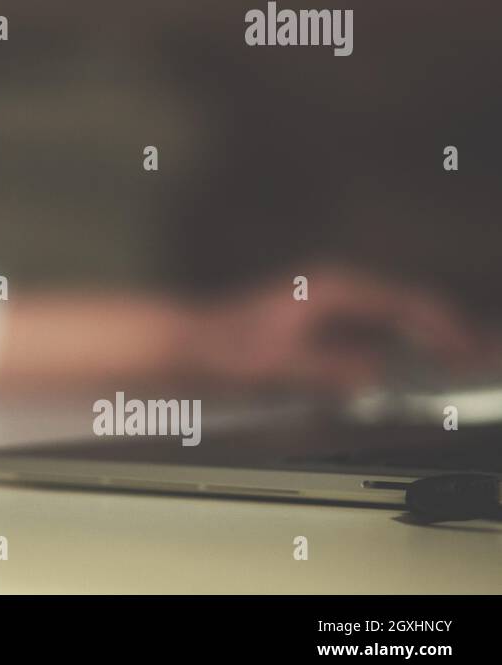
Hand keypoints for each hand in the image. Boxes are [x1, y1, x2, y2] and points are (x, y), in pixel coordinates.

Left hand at [187, 266, 487, 390]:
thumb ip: (331, 370)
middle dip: (449, 331)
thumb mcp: (281, 365)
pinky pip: (377, 329)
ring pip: (395, 317)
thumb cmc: (227, 348)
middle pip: (409, 306)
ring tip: (462, 362)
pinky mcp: (321, 321)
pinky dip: (403, 345)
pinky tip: (413, 368)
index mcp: (331, 289)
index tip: (474, 352)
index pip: (408, 303)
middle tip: (482, 357)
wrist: (190, 344)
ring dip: (428, 339)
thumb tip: (375, 376)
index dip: (447, 329)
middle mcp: (333, 288)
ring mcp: (328, 302)